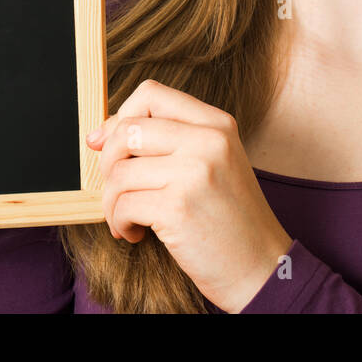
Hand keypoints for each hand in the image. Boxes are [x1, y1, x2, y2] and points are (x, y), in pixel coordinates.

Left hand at [86, 80, 293, 312]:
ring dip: (112, 202)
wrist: (262, 267)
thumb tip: (99, 135)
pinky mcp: (178, 208)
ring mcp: (194, 173)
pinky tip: (137, 234)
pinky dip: (120, 223)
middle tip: (119, 190)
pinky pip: (123, 205)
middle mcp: (208, 141)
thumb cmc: (229, 218)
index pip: (150, 93)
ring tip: (129, 219)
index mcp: (217, 124)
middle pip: (127, 129)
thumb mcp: (212, 163)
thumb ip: (167, 141)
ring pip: (119, 171)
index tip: (106, 145)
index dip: (119, 118)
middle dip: (109, 163)